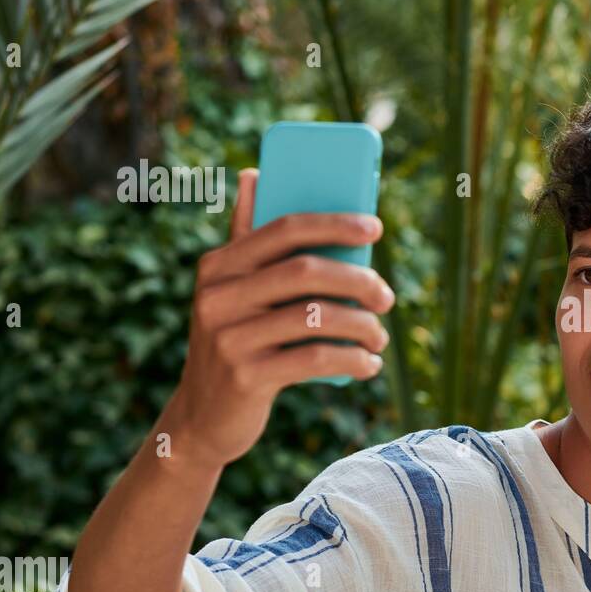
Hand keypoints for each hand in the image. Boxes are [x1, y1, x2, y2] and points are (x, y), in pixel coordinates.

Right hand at [159, 168, 393, 470]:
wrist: (202, 418)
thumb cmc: (234, 344)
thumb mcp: (233, 292)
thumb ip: (247, 239)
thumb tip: (254, 174)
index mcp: (218, 266)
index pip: (283, 229)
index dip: (334, 223)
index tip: (376, 229)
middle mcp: (217, 296)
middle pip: (306, 271)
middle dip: (359, 280)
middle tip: (387, 297)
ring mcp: (229, 338)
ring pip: (317, 317)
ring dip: (363, 326)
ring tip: (379, 338)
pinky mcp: (246, 376)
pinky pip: (315, 358)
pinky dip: (352, 360)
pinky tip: (368, 365)